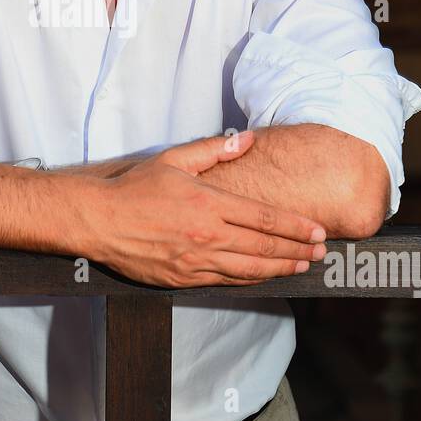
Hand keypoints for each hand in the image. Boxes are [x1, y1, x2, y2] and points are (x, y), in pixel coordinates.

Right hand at [86, 131, 327, 287]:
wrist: (98, 221)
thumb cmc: (135, 188)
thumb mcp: (174, 160)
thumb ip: (214, 149)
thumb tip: (248, 139)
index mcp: (208, 203)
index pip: (264, 217)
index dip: (295, 226)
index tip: (317, 229)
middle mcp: (207, 235)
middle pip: (264, 246)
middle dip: (297, 250)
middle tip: (321, 252)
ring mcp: (196, 260)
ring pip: (249, 269)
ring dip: (280, 268)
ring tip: (303, 266)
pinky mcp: (183, 279)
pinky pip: (225, 281)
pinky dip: (250, 280)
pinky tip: (265, 276)